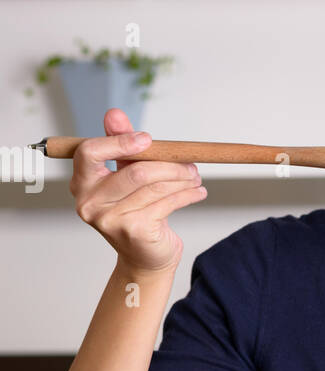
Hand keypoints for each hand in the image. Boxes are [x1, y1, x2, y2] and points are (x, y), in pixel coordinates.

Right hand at [70, 107, 206, 273]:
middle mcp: (90, 203)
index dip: (119, 141)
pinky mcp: (134, 231)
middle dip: (169, 164)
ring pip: (155, 187)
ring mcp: (110, 219)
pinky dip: (187, 195)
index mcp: (82, 184)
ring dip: (182, 179)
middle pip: (135, 172)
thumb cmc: (134, 211)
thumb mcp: (125, 175)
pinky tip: (197, 192)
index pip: (89, 152)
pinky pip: (167, 203)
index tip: (147, 138)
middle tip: (189, 164)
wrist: (144, 257)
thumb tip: (113, 113)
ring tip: (194, 176)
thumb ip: (119, 144)